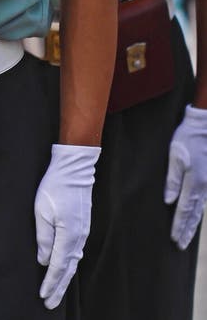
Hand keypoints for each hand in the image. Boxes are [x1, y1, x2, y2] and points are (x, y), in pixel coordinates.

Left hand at [34, 143, 100, 309]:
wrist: (74, 168)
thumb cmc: (56, 186)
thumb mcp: (42, 211)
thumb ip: (43, 238)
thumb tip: (44, 260)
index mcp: (68, 236)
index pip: (58, 266)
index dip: (50, 283)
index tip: (43, 296)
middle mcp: (79, 237)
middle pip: (69, 269)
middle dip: (59, 287)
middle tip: (50, 304)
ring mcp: (83, 232)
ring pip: (74, 261)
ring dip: (65, 278)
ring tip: (57, 291)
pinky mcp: (83, 226)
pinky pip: (76, 251)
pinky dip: (70, 264)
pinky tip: (66, 267)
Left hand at [164, 104, 206, 248]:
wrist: (205, 126)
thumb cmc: (188, 138)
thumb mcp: (175, 155)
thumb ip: (172, 179)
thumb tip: (169, 201)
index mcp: (194, 182)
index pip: (184, 210)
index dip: (179, 226)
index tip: (174, 239)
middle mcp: (203, 187)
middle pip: (194, 214)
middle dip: (187, 230)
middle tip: (179, 246)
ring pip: (200, 209)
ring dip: (193, 224)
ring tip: (186, 237)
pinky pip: (203, 201)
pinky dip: (198, 212)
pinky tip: (195, 216)